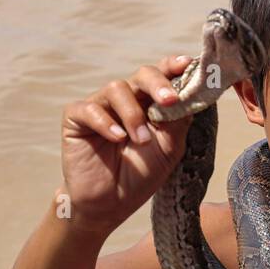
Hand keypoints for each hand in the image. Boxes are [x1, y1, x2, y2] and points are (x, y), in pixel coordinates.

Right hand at [59, 54, 194, 231]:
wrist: (109, 204)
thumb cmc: (140, 175)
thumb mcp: (168, 149)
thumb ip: (178, 121)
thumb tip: (192, 94)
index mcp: (150, 103)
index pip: (163, 76)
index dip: (174, 66)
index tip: (187, 64)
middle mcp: (127, 99)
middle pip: (142, 74)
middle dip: (158, 84)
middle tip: (170, 100)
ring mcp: (101, 106)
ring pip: (117, 88)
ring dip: (133, 115)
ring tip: (139, 141)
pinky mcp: (76, 117)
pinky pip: (90, 108)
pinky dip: (106, 122)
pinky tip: (116, 138)